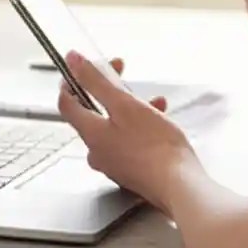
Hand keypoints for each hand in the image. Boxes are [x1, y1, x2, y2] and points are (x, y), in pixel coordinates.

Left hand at [57, 51, 199, 213]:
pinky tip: (161, 122)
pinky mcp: (132, 172)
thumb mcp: (125, 105)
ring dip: (132, 108)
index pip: (67, 104)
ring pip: (116, 127)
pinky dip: (142, 127)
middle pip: (93, 113)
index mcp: (90, 134)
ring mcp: (115, 164)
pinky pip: (130, 142)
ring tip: (155, 102)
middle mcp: (97, 151)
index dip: (72, 81)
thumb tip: (73, 61)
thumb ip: (97, 81)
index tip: (84, 67)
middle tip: (122, 74)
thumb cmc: (156, 146)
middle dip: (111, 91)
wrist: (180, 186)